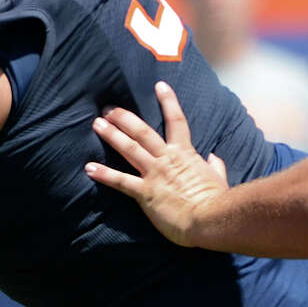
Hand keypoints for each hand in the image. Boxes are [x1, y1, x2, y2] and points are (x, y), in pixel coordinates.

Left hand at [85, 81, 228, 246]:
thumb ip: (215, 167)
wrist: (211, 220)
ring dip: (111, 136)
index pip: (177, 121)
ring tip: (95, 124)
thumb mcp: (218, 179)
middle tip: (108, 109)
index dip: (169, 102)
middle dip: (124, 118)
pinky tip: (89, 168)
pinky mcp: (145, 192)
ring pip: (129, 149)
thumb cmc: (217, 202)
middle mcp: (167, 159)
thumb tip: (214, 158)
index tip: (160, 85)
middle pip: (143, 132)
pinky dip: (104, 174)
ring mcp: (155, 174)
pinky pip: (120, 181)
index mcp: (186, 154)